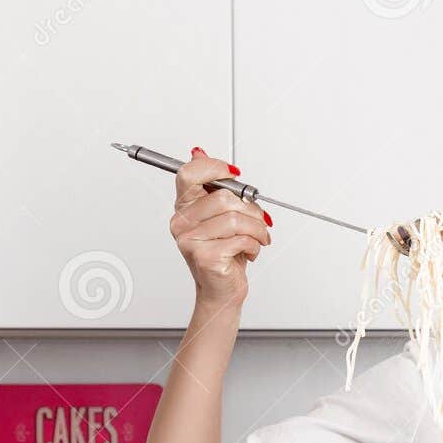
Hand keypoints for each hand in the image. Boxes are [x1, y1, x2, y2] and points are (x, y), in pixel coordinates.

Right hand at [167, 146, 272, 305]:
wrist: (222, 290)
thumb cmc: (224, 253)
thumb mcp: (222, 215)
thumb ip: (214, 186)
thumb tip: (198, 152)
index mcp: (184, 207)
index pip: (189, 174)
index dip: (214, 168)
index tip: (235, 173)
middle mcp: (181, 222)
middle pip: (223, 197)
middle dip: (252, 210)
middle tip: (260, 221)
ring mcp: (190, 241)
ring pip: (236, 219)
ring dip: (257, 229)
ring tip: (259, 238)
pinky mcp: (205, 257)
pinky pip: (241, 239)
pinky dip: (255, 245)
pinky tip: (251, 251)